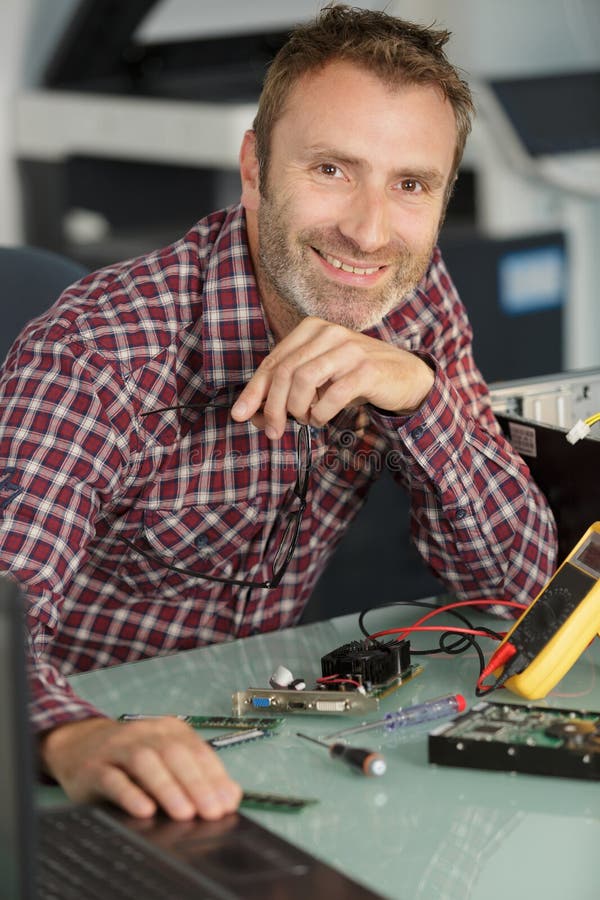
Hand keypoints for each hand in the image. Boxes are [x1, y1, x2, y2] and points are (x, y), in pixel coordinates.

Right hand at [39, 716, 242, 820]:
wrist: (77, 745)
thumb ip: (198, 775)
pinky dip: (130, 794)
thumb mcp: (165, 760)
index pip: (197, 751)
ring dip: (168, 787)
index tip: (226, 804)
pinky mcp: (93, 767)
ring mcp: (118, 748)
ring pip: (145, 762)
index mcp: (169, 730)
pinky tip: (145, 810)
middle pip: (174, 753)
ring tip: (184, 813)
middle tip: (210, 812)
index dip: (214, 777)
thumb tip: (230, 797)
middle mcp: (145, 733)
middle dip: (195, 784)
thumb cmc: (129, 759)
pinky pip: (112, 778)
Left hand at [231, 317, 433, 437]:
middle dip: (273, 407)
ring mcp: (348, 349)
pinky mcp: (366, 370)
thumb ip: (288, 391)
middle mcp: (329, 333)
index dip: (254, 391)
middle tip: (274, 431)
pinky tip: (322, 419)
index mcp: (312, 329)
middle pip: (285, 371)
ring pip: (304, 380)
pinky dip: (321, 413)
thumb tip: (253, 415)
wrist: (406, 377)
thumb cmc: (356, 378)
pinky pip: (332, 395)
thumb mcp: (319, 380)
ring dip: (298, 409)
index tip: (240, 415)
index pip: (274, 362)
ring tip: (305, 420)